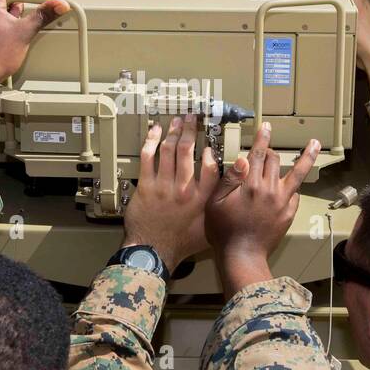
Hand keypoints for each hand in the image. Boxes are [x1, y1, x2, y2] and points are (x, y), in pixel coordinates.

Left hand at [0, 0, 69, 86]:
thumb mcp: (26, 32)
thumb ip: (43, 16)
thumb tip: (57, 5)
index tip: (33, 7)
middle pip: (5, 4)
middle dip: (18, 14)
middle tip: (24, 26)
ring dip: (10, 26)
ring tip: (15, 39)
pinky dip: (1, 35)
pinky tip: (6, 47)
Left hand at [122, 114, 219, 273]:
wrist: (153, 251)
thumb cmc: (180, 244)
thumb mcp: (208, 229)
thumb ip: (216, 209)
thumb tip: (223, 197)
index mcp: (201, 199)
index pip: (210, 167)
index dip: (209, 151)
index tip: (208, 143)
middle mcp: (184, 189)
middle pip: (187, 151)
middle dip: (190, 130)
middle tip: (192, 118)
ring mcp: (163, 186)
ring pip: (168, 150)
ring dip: (173, 132)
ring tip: (176, 121)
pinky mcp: (146, 187)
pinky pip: (148, 158)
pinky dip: (151, 142)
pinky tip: (155, 132)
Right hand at [206, 122, 319, 296]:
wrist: (242, 255)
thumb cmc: (223, 229)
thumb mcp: (216, 202)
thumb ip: (229, 179)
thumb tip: (244, 158)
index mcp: (250, 184)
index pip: (259, 153)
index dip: (262, 138)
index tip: (266, 126)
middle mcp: (269, 189)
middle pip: (274, 160)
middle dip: (270, 150)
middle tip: (266, 149)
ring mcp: (282, 201)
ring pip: (296, 173)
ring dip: (306, 157)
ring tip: (315, 144)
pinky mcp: (289, 213)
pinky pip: (295, 193)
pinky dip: (295, 184)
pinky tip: (294, 180)